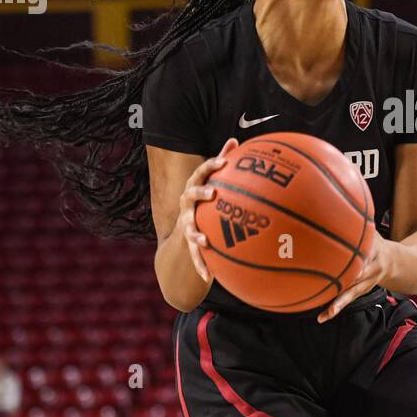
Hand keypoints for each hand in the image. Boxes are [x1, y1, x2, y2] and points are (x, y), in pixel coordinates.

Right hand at [176, 138, 238, 280]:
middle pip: (189, 196)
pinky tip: (207, 277)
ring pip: (188, 228)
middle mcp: (187, 205)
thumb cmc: (204, 201)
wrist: (182, 230)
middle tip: (212, 193)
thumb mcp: (211, 182)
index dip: (211, 165)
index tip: (224, 161)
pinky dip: (201, 265)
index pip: (200, 173)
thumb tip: (234, 139)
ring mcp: (186, 224)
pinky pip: (195, 255)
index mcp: (195, 189)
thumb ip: (222, 162)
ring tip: (204, 240)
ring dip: (195, 233)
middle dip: (199, 193)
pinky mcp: (189, 243)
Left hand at [317, 226, 390, 322]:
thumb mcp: (372, 230)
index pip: (365, 251)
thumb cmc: (378, 242)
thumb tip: (338, 201)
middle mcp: (371, 268)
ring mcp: (367, 282)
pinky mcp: (361, 291)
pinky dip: (335, 308)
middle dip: (346, 281)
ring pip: (352, 293)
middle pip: (358, 275)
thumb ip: (358, 221)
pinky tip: (321, 317)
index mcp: (374, 250)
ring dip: (339, 303)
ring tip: (326, 313)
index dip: (358, 253)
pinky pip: (347, 300)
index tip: (346, 254)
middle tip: (331, 285)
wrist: (398, 263)